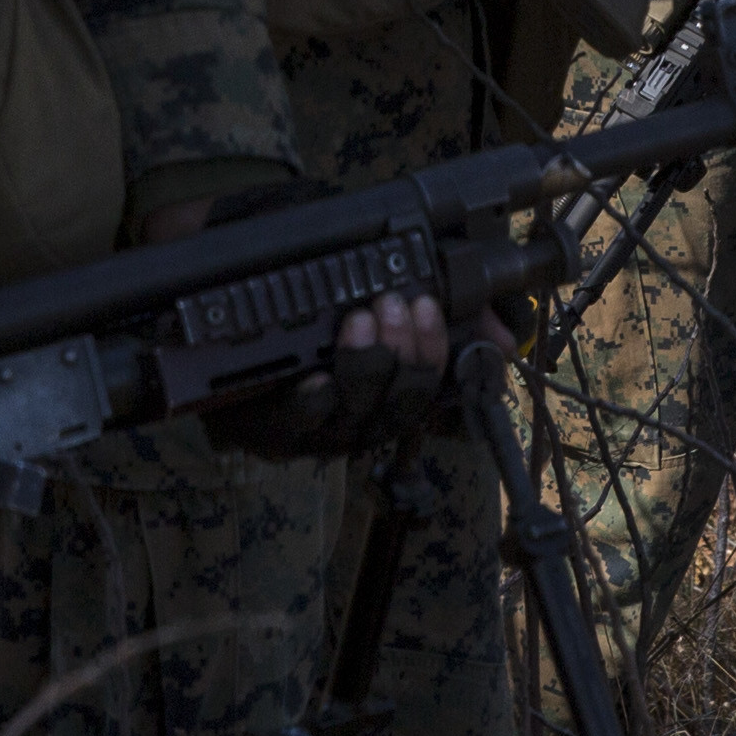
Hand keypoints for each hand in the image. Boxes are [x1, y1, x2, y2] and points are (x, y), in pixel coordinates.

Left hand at [206, 291, 462, 457]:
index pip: (430, 388)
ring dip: (363, 365)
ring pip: (355, 412)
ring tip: (357, 319)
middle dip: (403, 354)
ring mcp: (317, 431)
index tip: (426, 306)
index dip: (434, 352)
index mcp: (389, 396)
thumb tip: (507, 340)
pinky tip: (315, 378)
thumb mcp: (376, 304)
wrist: (228, 339)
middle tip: (392, 303)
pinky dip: (311, 402)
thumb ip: (440, 318)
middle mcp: (360, 421)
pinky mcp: (272, 432)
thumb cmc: (312, 322)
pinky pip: (298, 423)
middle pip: (398, 405)